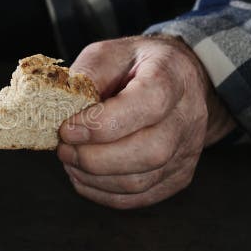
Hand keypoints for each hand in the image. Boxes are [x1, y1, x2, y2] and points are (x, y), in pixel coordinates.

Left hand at [57, 35, 234, 208]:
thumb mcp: (109, 53)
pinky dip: (104, 193)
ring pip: (141, 181)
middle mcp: (187, 117)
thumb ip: (87, 75)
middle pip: (149, 151)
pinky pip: (140, 197)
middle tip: (63, 149)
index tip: (67, 129)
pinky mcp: (178, 175)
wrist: (179, 81)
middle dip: (95, 158)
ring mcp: (187, 150)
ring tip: (70, 161)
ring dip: (95, 178)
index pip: (147, 105)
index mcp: (172, 77)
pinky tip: (84, 176)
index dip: (102, 124)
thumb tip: (62, 108)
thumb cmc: (136, 67)